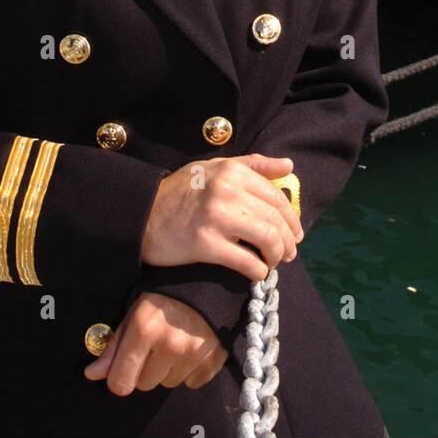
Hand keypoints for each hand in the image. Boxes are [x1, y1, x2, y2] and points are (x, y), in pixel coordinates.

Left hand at [83, 293, 228, 394]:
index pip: (121, 383)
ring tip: (177, 340)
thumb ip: (113, 345)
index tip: (125, 366)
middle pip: (145, 384)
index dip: (120, 376)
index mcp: (145, 329)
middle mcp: (170, 343)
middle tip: (157, 342)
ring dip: (170, 368)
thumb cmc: (165, 294)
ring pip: (169, 383)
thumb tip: (92, 374)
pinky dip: (191, 369)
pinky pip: (193, 382)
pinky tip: (193, 345)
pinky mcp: (214, 358)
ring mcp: (194, 352)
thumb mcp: (135, 311)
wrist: (209, 278)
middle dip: (147, 368)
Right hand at [141, 152, 303, 281]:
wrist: (142, 214)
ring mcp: (216, 217)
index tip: (295, 233)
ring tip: (274, 263)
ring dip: (277, 255)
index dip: (291, 219)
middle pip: (274, 219)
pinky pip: (245, 261)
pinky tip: (257, 273)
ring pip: (266, 238)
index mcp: (232, 171)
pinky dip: (258, 270)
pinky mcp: (205, 244)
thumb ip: (254, 165)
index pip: (276, 196)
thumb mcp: (215, 167)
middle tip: (290, 253)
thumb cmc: (181, 191)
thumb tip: (289, 166)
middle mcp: (227, 190)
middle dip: (288, 240)